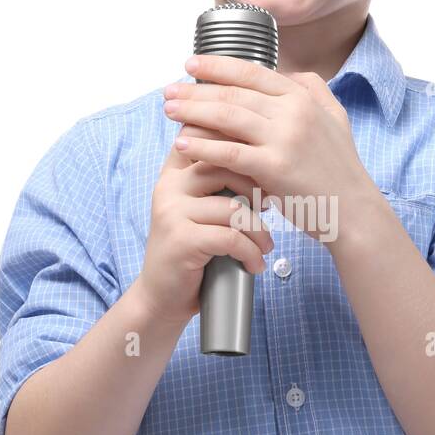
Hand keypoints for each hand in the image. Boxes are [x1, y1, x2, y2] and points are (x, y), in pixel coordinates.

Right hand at [135, 139, 273, 329]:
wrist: (163, 297)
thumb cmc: (192, 252)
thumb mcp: (201, 211)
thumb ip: (218, 184)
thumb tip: (264, 160)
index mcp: (174, 173)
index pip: (205, 137)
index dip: (238, 141)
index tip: (264, 162)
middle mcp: (169, 186)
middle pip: (226, 166)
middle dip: (257, 188)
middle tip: (271, 207)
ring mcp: (172, 211)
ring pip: (234, 207)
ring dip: (259, 230)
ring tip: (265, 246)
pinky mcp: (181, 239)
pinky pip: (230, 237)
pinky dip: (250, 253)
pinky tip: (254, 264)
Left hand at [161, 56, 375, 243]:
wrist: (354, 211)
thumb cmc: (341, 169)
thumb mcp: (335, 118)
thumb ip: (314, 90)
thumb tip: (290, 72)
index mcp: (303, 97)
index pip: (253, 72)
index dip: (218, 66)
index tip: (191, 63)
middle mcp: (294, 112)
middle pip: (234, 92)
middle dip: (196, 89)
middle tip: (169, 90)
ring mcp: (285, 139)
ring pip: (228, 117)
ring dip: (193, 112)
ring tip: (169, 111)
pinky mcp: (275, 168)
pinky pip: (230, 152)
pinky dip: (203, 146)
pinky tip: (183, 144)